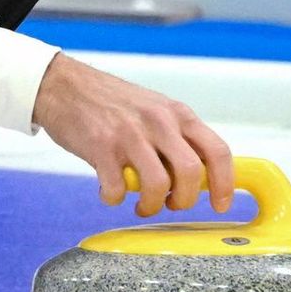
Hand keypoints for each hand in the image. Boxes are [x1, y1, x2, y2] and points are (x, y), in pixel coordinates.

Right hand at [32, 53, 234, 216]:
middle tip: (170, 204)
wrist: (64, 85)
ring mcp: (129, 134)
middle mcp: (158, 122)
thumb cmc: (111, 102)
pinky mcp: (101, 147)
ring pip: (158, 186)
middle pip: (191, 174)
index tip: (220, 205)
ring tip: (141, 205)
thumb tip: (201, 177)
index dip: (225, 184)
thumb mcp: (155, 109)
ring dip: (151, 206)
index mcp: (177, 113)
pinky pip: (117, 190)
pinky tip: (110, 191)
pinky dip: (114, 199)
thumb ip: (178, 138)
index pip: (217, 151)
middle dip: (184, 201)